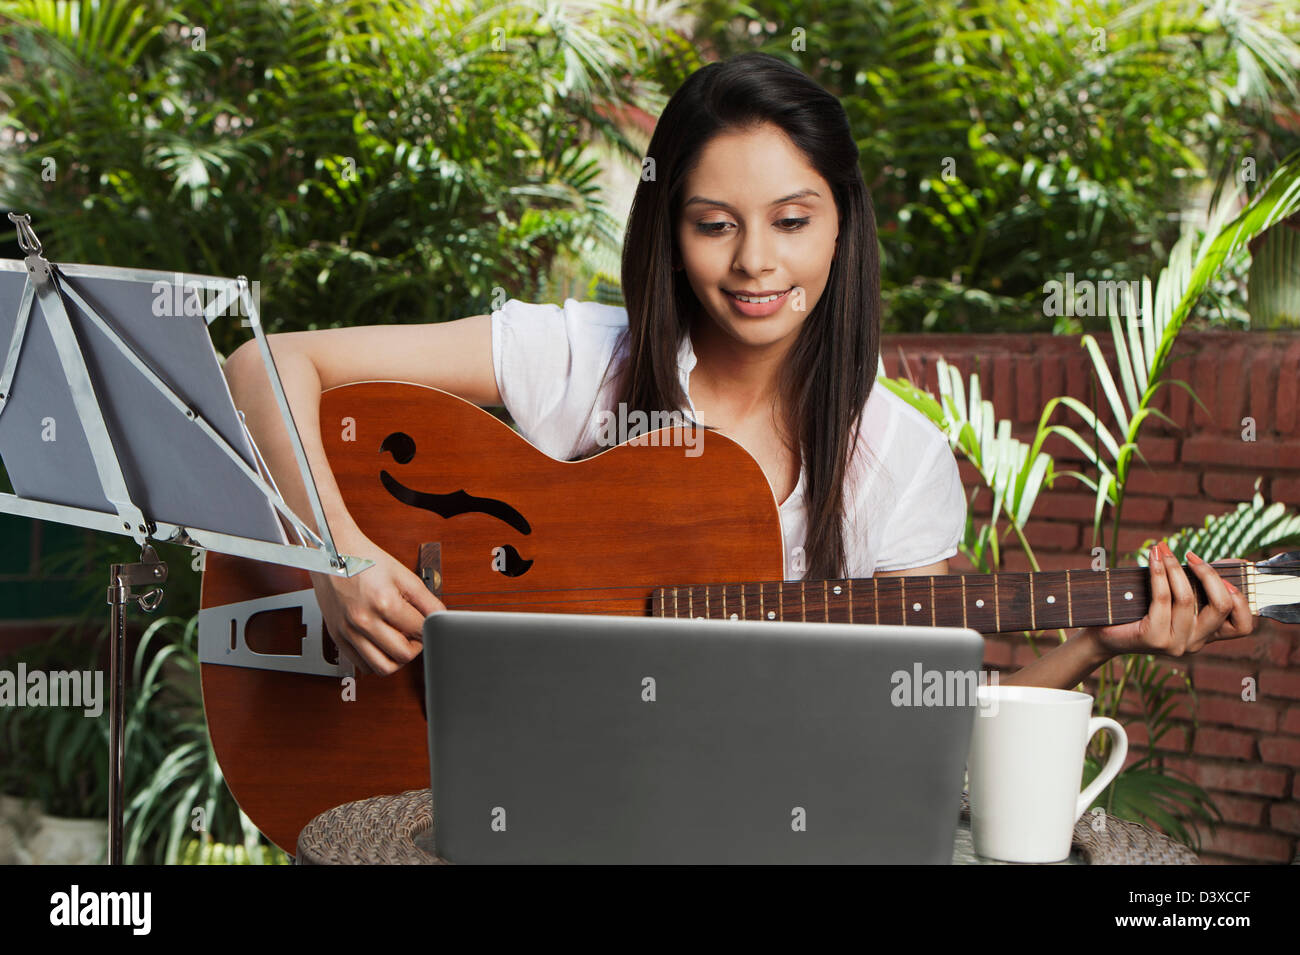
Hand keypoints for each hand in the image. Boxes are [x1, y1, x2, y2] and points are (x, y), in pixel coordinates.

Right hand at [310, 528, 444, 674]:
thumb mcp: (403, 575)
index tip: (427, 625)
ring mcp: (348, 631)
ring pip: (381, 668)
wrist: (332, 553)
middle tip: (415, 635)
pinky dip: (375, 661)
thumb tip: (440, 619)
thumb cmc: (366, 560)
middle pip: (403, 656)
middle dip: (415, 647)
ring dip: (396, 659)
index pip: (419, 632)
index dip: (429, 630)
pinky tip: (381, 645)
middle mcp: (363, 620)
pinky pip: (361, 664)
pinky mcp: (337, 636)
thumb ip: (426, 600)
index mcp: (384, 602)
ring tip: (399, 642)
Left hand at [1091, 541, 1257, 657]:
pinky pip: (1163, 598)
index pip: (1243, 626)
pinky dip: (1159, 573)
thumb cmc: (1138, 610)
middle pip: (1222, 606)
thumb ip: (1194, 585)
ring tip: (1163, 550)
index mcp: (1206, 635)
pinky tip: (1154, 558)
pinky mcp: (1155, 639)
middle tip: (1190, 555)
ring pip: (1188, 598)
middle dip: (1209, 573)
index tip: (1231, 568)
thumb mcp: (1172, 597)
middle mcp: (1196, 643)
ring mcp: (1176, 644)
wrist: (1102, 632)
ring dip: (1175, 567)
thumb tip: (1217, 560)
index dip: (1243, 596)